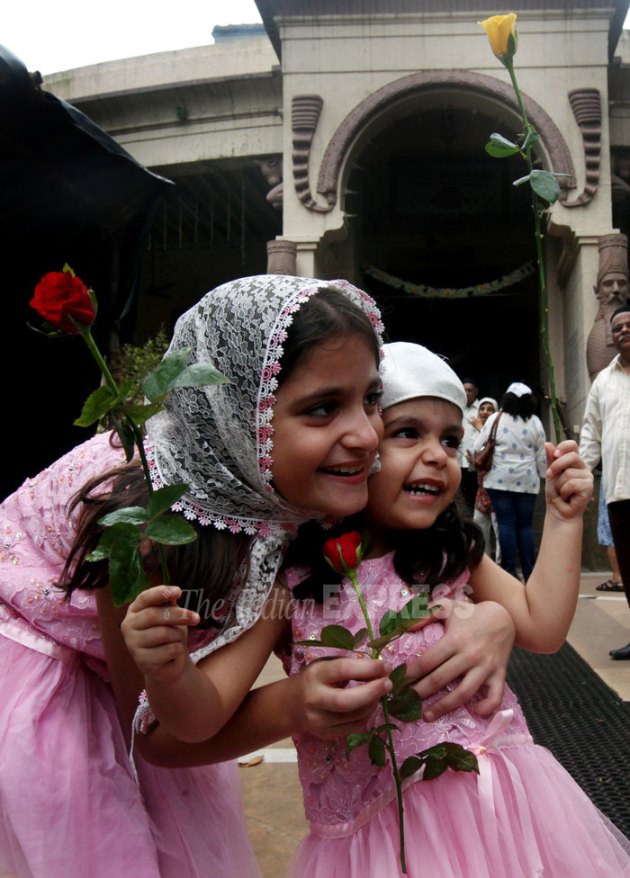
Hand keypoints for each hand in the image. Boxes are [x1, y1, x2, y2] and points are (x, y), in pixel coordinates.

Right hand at [121, 585, 199, 683]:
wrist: (168, 663)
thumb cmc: (169, 635)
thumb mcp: (170, 617)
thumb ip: (170, 605)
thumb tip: (175, 593)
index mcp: (135, 610)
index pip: (144, 598)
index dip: (161, 593)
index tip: (179, 591)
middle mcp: (128, 625)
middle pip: (154, 615)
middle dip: (178, 615)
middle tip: (196, 618)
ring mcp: (133, 643)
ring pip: (163, 633)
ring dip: (178, 636)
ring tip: (178, 640)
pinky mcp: (142, 660)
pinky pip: (168, 650)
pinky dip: (178, 649)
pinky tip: (174, 653)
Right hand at [290, 657, 391, 739]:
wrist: (292, 705)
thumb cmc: (315, 679)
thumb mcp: (327, 665)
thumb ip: (349, 666)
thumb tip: (381, 670)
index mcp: (315, 675)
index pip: (343, 670)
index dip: (367, 668)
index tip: (386, 666)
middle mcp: (314, 699)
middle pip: (347, 701)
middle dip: (372, 692)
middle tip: (388, 684)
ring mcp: (319, 720)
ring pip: (355, 716)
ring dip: (373, 703)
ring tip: (379, 692)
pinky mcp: (326, 734)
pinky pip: (355, 726)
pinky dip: (367, 715)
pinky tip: (369, 705)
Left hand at [405, 600, 514, 720]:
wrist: (504, 616)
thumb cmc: (470, 613)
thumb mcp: (447, 607)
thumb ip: (424, 614)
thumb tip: (405, 627)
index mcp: (455, 639)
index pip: (428, 661)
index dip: (411, 673)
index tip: (398, 681)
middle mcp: (470, 655)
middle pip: (440, 679)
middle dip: (420, 692)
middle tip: (405, 701)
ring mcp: (486, 667)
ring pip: (463, 693)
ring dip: (444, 707)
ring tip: (427, 716)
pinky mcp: (500, 674)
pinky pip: (495, 696)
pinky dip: (486, 707)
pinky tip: (474, 711)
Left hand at [544, 440, 593, 519]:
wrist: (558, 511)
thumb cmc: (556, 493)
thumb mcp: (550, 473)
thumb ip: (550, 459)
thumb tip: (547, 443)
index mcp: (574, 462)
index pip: (572, 445)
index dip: (563, 446)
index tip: (555, 454)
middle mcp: (583, 467)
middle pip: (572, 456)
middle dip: (556, 466)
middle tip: (549, 476)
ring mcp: (588, 477)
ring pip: (569, 473)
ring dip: (559, 484)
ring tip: (562, 492)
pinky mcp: (589, 487)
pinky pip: (572, 483)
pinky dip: (564, 491)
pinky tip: (567, 497)